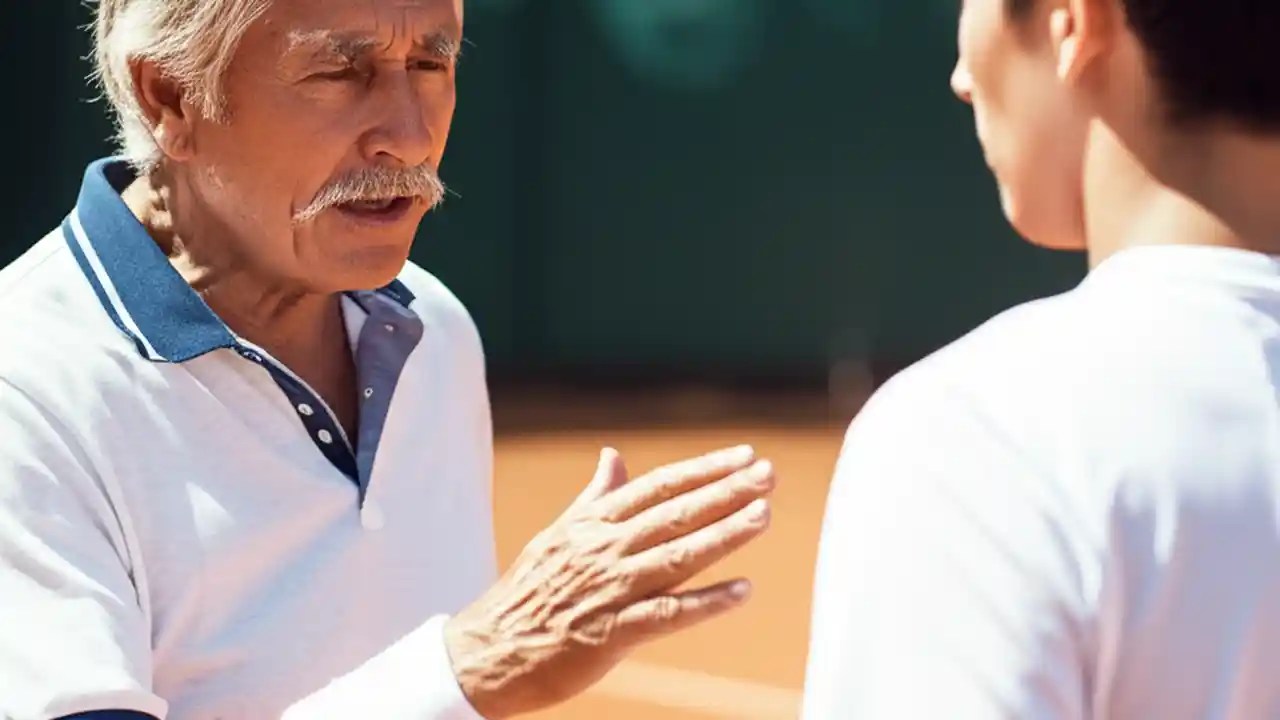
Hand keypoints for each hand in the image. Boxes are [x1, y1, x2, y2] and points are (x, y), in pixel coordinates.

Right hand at [444, 445, 775, 718]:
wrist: (490, 650)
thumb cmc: (530, 591)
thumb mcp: (559, 533)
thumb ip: (595, 496)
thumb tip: (612, 454)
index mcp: (594, 522)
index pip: (658, 486)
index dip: (704, 469)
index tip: (744, 455)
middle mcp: (605, 549)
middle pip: (675, 514)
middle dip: (725, 492)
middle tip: (768, 474)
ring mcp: (610, 590)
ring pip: (677, 556)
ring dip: (723, 535)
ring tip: (763, 515)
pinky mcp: (612, 634)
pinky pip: (667, 615)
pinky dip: (706, 602)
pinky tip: (742, 590)